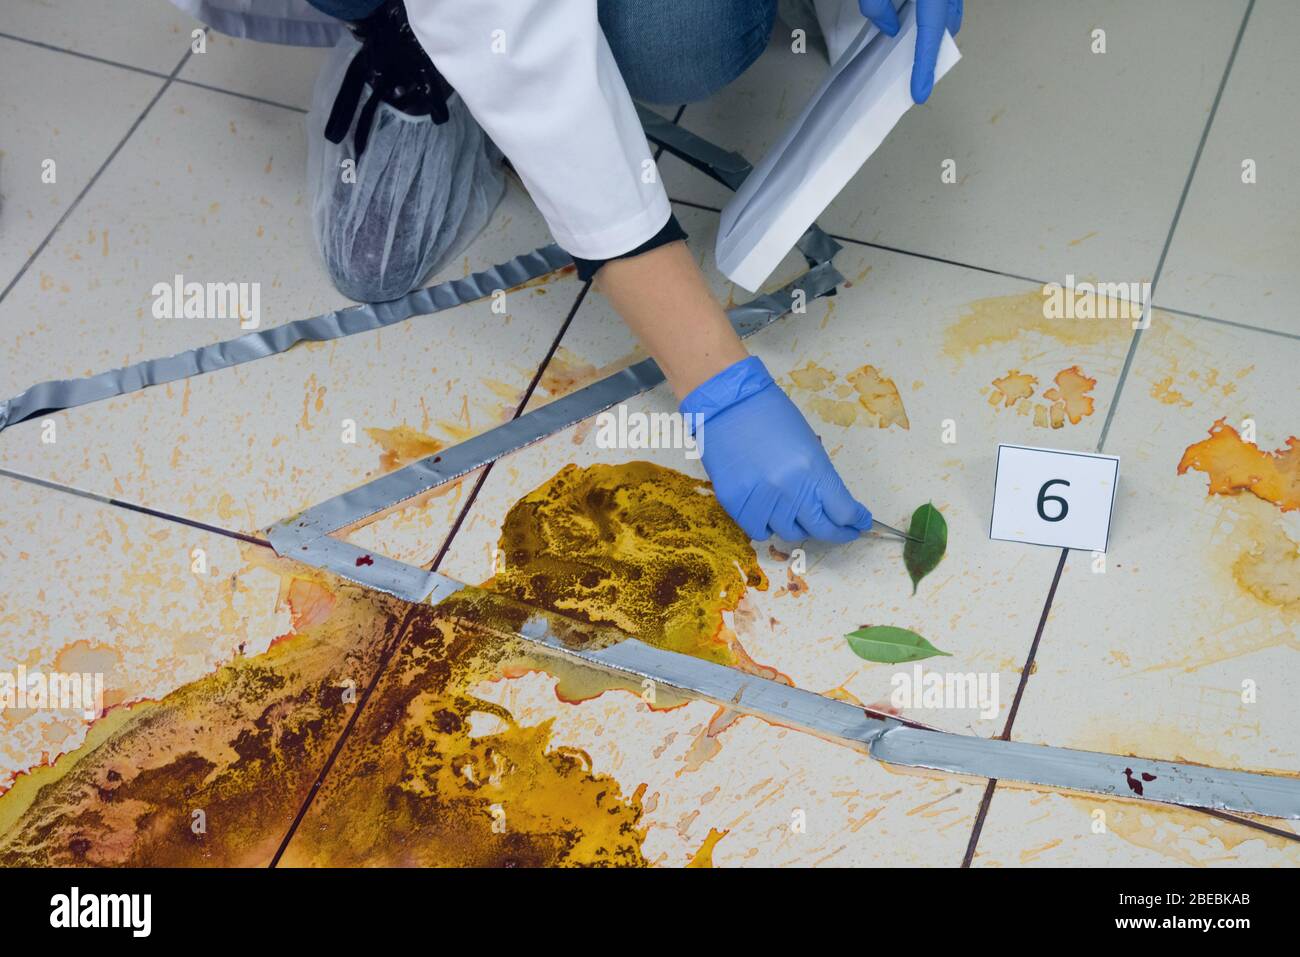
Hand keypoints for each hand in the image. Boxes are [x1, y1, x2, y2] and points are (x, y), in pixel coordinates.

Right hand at [682, 357, 873, 542]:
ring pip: (789, 533)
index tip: (859, 523)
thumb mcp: (808, 443)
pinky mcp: (735, 503)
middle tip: (842, 532)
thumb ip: (820, 478)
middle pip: (821, 529)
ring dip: (798, 527)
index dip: (855, 520)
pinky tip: (770, 516)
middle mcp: (790, 489)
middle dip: (837, 533)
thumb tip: (829, 505)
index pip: (843, 510)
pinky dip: (768, 527)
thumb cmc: (770, 415)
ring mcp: (761, 499)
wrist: (728, 403)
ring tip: (797, 514)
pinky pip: (759, 531)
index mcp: (813, 469)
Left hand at [858, 0, 963, 102]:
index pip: (931, 33)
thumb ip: (876, 6)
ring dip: (938, 28)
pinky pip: (946, 0)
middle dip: (936, 48)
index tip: (919, 92)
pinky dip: (936, 12)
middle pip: (947, 23)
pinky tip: (916, 16)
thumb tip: (890, 29)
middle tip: (918, 70)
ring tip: (915, 44)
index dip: (925, 65)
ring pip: (951, 10)